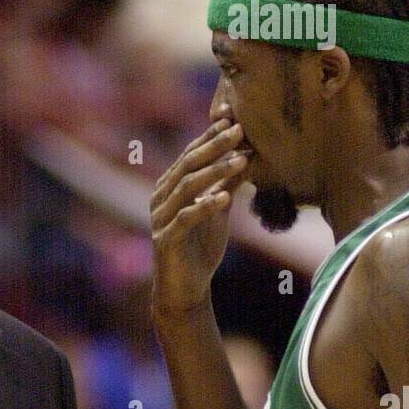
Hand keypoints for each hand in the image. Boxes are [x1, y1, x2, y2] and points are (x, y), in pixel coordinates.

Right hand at [151, 119, 251, 322]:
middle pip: (187, 165)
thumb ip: (227, 184)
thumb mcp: (219, 211)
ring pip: (186, 188)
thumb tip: (248, 155)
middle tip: (239, 130)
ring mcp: (160, 219)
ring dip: (214, 172)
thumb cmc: (200, 248)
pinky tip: (225, 198)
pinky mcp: (165, 240)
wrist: (185, 290)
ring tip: (240, 160)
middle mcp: (160, 198)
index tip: (235, 119)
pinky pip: (184, 219)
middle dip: (214, 147)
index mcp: (170, 187)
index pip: (191, 154)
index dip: (211, 136)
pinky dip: (204, 206)